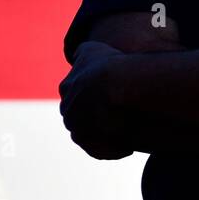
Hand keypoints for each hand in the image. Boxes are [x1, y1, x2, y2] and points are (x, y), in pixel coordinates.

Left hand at [60, 40, 133, 158]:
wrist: (120, 88)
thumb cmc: (109, 65)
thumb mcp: (92, 49)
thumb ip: (83, 54)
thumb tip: (79, 56)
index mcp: (67, 89)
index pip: (79, 93)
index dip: (97, 92)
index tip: (113, 91)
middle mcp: (69, 112)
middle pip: (84, 116)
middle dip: (99, 114)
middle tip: (122, 109)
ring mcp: (80, 131)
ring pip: (94, 134)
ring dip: (109, 131)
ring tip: (129, 124)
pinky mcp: (95, 148)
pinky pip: (106, 150)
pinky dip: (117, 146)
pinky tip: (130, 137)